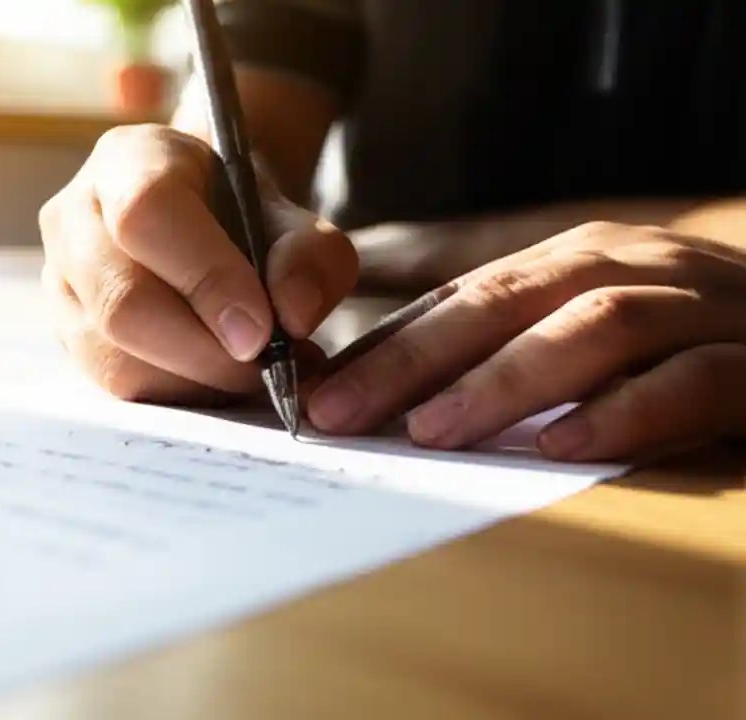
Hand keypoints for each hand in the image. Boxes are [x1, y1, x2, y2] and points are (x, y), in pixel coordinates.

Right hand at [39, 124, 357, 403]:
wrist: (194, 218)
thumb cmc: (237, 212)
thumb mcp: (288, 216)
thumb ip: (309, 256)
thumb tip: (294, 317)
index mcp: (127, 162)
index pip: (147, 214)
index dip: (205, 278)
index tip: (261, 330)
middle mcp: (74, 218)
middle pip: (122, 303)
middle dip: (205, 353)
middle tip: (266, 368)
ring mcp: (59, 282)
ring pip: (115, 358)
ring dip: (195, 384)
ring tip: (248, 374)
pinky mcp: (65, 336)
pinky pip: (115, 387)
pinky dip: (176, 397)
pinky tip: (215, 381)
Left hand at [309, 222, 745, 460]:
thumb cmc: (683, 347)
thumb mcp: (583, 336)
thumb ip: (502, 354)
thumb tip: (382, 397)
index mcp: (573, 262)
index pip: (457, 300)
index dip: (382, 348)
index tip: (311, 397)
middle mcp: (628, 267)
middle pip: (503, 301)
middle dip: (412, 360)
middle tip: (339, 413)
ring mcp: (697, 308)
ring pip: (592, 328)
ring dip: (505, 380)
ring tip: (433, 431)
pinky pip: (692, 381)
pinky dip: (626, 412)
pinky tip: (565, 447)